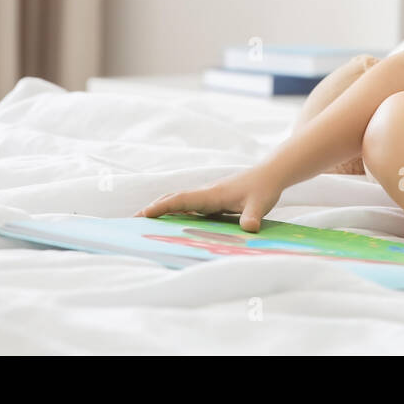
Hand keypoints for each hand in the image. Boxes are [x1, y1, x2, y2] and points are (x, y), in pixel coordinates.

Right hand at [133, 162, 283, 232]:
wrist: (270, 174)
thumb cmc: (264, 188)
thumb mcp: (260, 204)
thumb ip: (253, 216)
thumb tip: (249, 230)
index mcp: (212, 194)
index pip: (181, 200)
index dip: (162, 208)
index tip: (144, 215)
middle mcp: (206, 194)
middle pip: (173, 199)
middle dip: (153, 209)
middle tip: (133, 221)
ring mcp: (208, 196)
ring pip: (179, 202)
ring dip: (162, 210)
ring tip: (144, 224)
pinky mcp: (212, 200)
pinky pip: (188, 206)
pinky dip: (174, 212)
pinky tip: (170, 224)